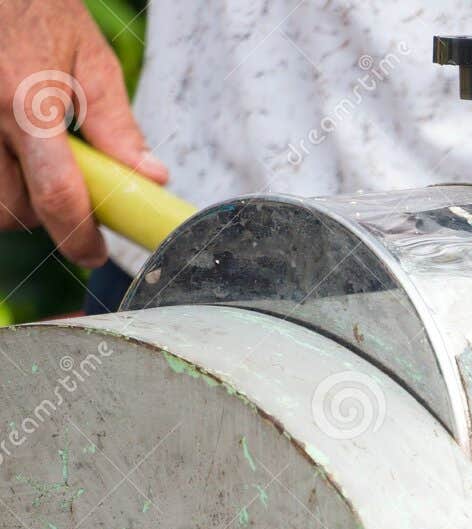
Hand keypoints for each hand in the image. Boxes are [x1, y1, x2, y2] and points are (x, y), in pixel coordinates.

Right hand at [0, 0, 167, 264]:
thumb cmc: (35, 8)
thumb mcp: (88, 57)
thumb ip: (116, 123)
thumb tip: (150, 177)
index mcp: (27, 102)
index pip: (56, 194)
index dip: (79, 236)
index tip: (95, 253)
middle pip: (14, 208)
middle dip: (46, 214)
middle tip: (70, 191)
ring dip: (14, 198)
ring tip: (36, 163)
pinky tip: (13, 154)